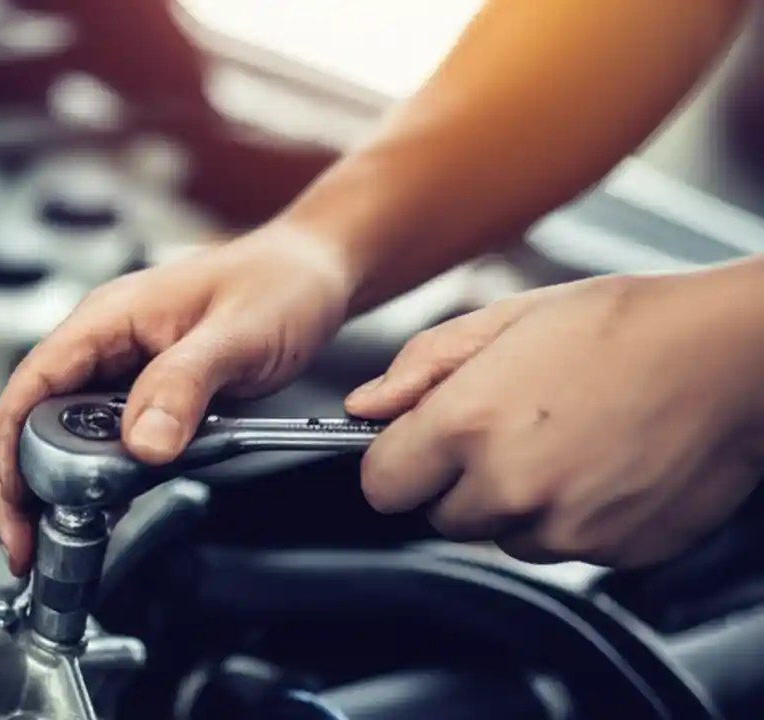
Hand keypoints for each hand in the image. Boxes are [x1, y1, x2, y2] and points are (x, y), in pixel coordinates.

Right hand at [0, 224, 352, 573]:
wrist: (314, 273)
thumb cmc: (280, 282)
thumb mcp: (238, 334)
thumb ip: (186, 385)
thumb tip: (143, 444)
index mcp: (109, 318)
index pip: (32, 384)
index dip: (10, 449)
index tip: (15, 509)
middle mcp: (105, 342)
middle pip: (36, 417)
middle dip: (24, 482)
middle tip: (31, 543)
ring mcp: (124, 367)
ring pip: (69, 432)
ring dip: (59, 484)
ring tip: (57, 539)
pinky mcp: (148, 390)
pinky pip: (108, 437)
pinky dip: (98, 476)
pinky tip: (101, 509)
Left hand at [345, 267, 763, 567]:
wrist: (734, 358)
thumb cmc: (627, 326)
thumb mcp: (507, 318)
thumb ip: (422, 366)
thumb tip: (367, 405)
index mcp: (468, 424)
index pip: (378, 484)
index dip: (392, 460)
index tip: (410, 445)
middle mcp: (509, 485)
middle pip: (436, 514)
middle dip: (456, 477)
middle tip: (507, 426)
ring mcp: (562, 528)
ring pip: (498, 534)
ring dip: (512, 500)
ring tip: (561, 439)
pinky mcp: (608, 552)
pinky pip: (557, 547)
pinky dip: (566, 516)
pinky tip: (596, 463)